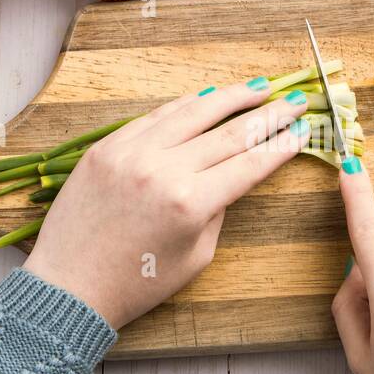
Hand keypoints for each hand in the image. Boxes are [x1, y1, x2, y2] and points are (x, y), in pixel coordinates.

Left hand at [25, 79, 310, 328]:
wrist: (68, 286)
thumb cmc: (136, 284)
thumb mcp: (195, 257)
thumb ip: (217, 211)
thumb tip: (230, 175)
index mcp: (191, 203)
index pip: (250, 163)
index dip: (282, 145)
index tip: (305, 130)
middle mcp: (163, 169)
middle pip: (230, 132)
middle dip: (269, 115)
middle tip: (296, 101)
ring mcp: (132, 152)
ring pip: (192, 111)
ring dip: (231, 97)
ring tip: (259, 87)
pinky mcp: (106, 146)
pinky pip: (154, 116)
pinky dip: (185, 104)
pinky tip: (208, 96)